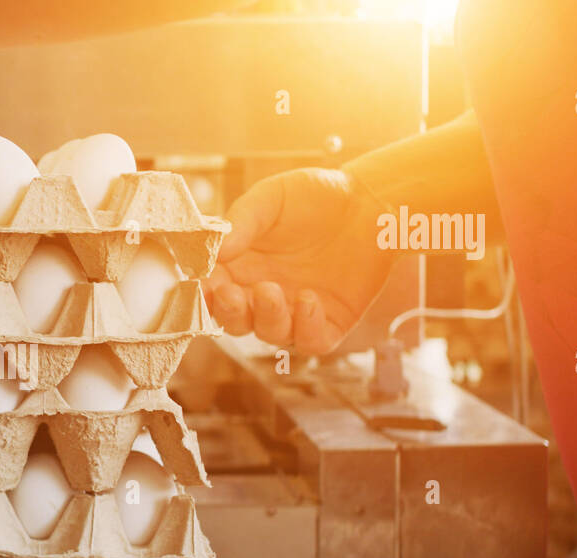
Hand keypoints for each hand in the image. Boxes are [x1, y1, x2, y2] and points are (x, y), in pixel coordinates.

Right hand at [205, 168, 395, 354]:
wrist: (372, 203)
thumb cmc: (317, 197)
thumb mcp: (273, 197)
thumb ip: (243, 220)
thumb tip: (216, 250)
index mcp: (240, 267)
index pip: (211, 290)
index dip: (204, 293)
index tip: (205, 283)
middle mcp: (262, 294)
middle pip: (234, 321)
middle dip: (228, 313)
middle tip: (231, 294)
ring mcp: (294, 311)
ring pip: (269, 334)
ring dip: (265, 318)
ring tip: (270, 291)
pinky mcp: (327, 323)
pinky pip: (310, 342)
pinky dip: (305, 329)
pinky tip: (308, 300)